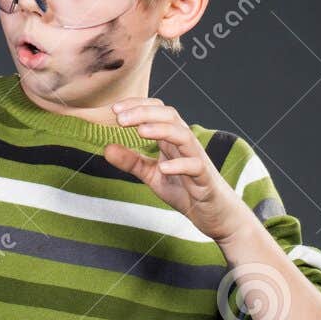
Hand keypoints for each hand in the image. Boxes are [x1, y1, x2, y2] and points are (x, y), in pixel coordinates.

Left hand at [102, 98, 253, 243]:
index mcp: (171, 140)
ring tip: (140, 132)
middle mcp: (185, 144)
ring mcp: (196, 159)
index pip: (157, 111)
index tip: (113, 109)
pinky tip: (162, 168)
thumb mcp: (152, 175)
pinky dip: (179, 165)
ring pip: (184, 135)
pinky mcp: (205, 179)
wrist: (214, 213)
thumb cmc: (185, 189)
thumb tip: (106, 148)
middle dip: (144, 113)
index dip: (137, 105)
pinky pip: (195, 166)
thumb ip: (132, 162)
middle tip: (119, 118)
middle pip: (169, 116)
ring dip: (161, 131)